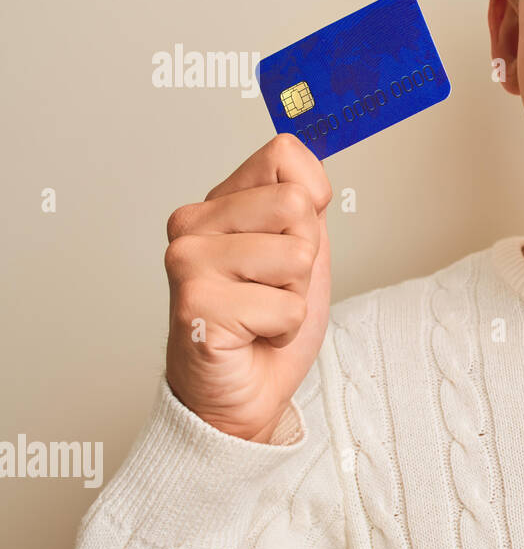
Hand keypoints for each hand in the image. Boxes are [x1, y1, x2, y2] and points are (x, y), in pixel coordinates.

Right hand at [163, 134, 332, 441]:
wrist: (243, 394)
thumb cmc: (267, 324)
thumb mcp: (300, 247)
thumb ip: (303, 200)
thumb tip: (304, 156)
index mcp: (217, 203)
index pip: (284, 154)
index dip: (310, 202)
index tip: (290, 241)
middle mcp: (192, 225)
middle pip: (298, 205)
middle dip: (305, 257)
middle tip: (272, 289)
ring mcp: (189, 262)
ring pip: (297, 254)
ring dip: (295, 296)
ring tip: (262, 312)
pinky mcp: (197, 305)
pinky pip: (288, 305)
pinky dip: (285, 329)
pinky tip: (252, 336)